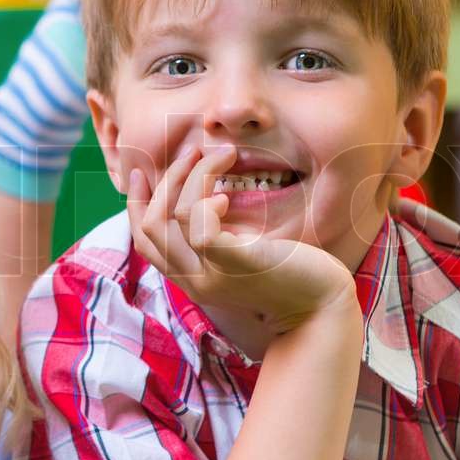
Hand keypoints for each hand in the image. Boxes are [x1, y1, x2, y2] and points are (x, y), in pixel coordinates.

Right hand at [127, 144, 357, 332]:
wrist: (322, 308)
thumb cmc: (289, 274)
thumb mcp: (241, 254)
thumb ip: (215, 237)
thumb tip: (200, 197)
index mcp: (190, 278)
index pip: (144, 240)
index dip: (137, 203)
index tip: (142, 172)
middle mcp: (193, 281)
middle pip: (151, 226)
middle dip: (167, 180)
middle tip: (194, 152)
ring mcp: (211, 276)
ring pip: (172, 218)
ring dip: (192, 176)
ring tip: (221, 156)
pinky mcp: (234, 265)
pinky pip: (200, 227)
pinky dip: (205, 200)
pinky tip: (225, 195)